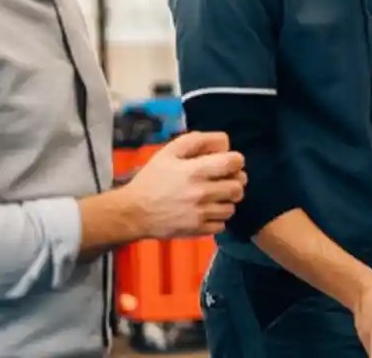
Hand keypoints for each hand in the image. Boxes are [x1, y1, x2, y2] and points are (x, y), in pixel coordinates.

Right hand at [123, 131, 246, 237]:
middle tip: (224, 180)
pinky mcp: (198, 230)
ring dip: (226, 201)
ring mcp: (201, 214)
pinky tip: (207, 211)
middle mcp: (202, 193)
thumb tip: (223, 143)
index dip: (236, 160)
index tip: (228, 163)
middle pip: (238, 186)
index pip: (234, 162)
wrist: (134, 212)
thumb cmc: (152, 179)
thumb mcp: (169, 152)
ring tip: (214, 197)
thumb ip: (197, 141)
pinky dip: (218, 218)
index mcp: (196, 171)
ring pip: (232, 207)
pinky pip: (222, 225)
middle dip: (235, 181)